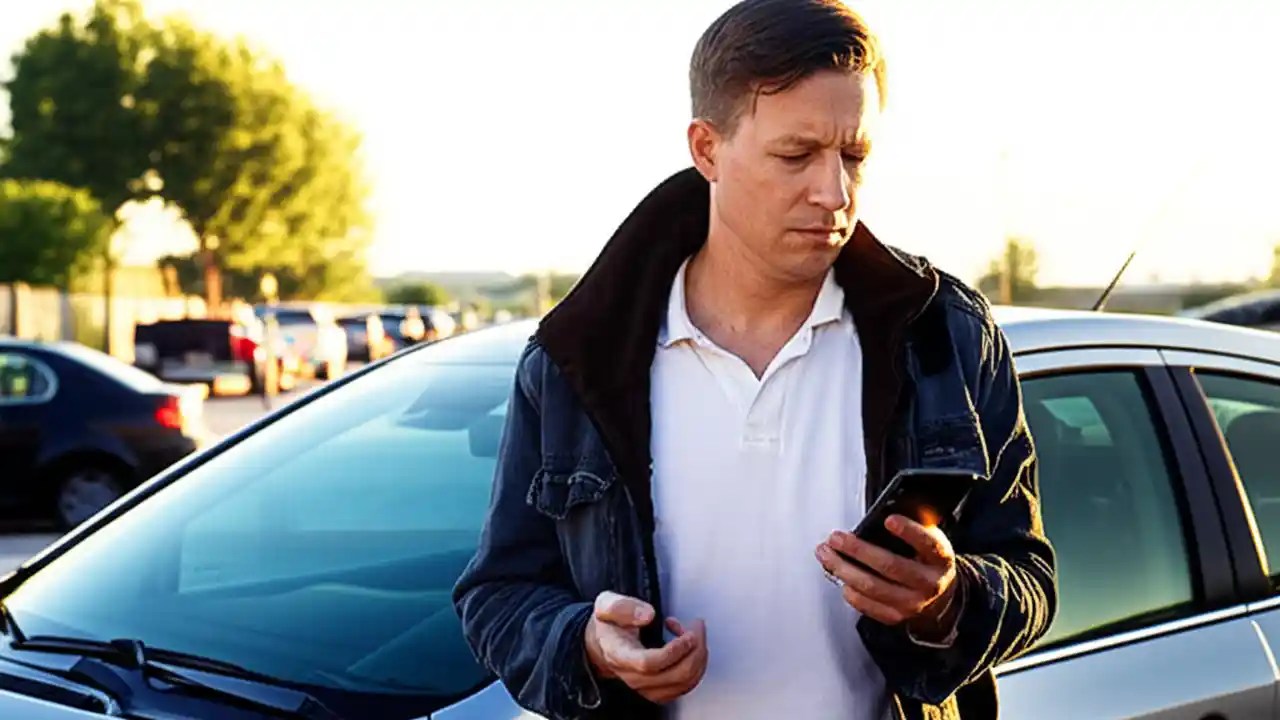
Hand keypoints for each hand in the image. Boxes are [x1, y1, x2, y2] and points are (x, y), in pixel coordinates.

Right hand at [584, 591, 707, 703]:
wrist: (604, 644)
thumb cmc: (609, 625)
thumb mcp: (606, 605)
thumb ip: (623, 607)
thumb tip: (647, 616)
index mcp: (619, 655)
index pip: (649, 663)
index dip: (673, 650)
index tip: (686, 634)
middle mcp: (633, 677)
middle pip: (675, 675)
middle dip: (695, 649)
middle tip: (697, 628)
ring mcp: (646, 688)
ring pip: (685, 683)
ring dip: (698, 656)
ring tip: (692, 635)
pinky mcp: (658, 691)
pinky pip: (686, 686)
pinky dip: (696, 666)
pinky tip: (689, 649)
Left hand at [815, 515, 958, 635]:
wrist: (939, 599)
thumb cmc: (925, 561)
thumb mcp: (929, 540)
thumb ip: (913, 526)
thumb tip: (881, 512)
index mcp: (940, 559)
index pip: (928, 544)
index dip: (909, 532)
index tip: (889, 520)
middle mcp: (928, 583)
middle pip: (890, 566)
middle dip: (858, 550)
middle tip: (836, 538)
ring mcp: (913, 603)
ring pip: (873, 587)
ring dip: (844, 569)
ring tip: (826, 554)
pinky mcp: (896, 617)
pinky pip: (868, 606)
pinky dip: (850, 591)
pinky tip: (839, 576)